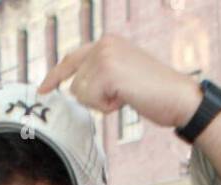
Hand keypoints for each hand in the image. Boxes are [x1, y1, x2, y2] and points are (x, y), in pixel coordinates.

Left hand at [37, 33, 200, 129]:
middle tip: (123, 95)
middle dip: (95, 99)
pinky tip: (126, 98)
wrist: (178, 97)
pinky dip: (107, 107)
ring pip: (81, 93)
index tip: (42, 90)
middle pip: (75, 84)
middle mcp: (104, 43)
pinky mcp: (107, 70)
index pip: (73, 58)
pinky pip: (90, 100)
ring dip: (102, 103)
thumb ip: (101, 76)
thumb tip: (76, 89)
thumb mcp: (124, 78)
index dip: (56, 75)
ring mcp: (104, 55)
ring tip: (126, 95)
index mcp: (108, 42)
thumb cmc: (155, 94)